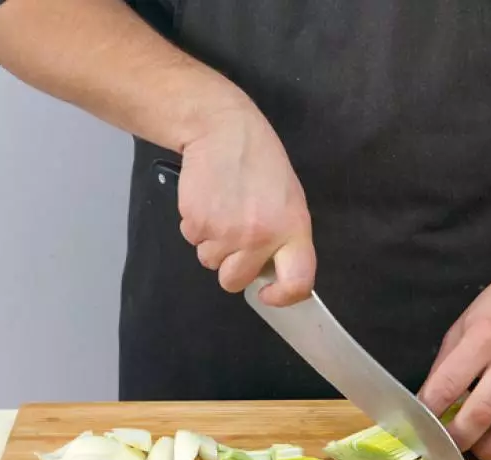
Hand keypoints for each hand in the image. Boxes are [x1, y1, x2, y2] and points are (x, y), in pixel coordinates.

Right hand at [177, 105, 315, 305]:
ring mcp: (226, 233)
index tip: (269, 293)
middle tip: (236, 235)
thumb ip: (284, 238)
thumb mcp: (289, 199)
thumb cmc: (260, 162)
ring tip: (224, 209)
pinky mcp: (197, 222)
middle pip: (235, 281)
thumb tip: (270, 273)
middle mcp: (260, 237)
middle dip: (231, 265)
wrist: (223, 131)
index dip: (282, 297)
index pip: (298, 283)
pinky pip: (193, 241)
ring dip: (212, 243)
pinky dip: (197, 226)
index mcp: (293, 229)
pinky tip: (209, 201)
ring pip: (210, 262)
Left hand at [417, 268, 490, 459]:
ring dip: (484, 449)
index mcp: (484, 338)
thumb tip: (424, 406)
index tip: (414, 426)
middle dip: (453, 439)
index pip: (448, 385)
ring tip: (468, 446)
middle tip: (438, 446)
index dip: (427, 412)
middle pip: (481, 415)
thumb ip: (443, 367)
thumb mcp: (461, 326)